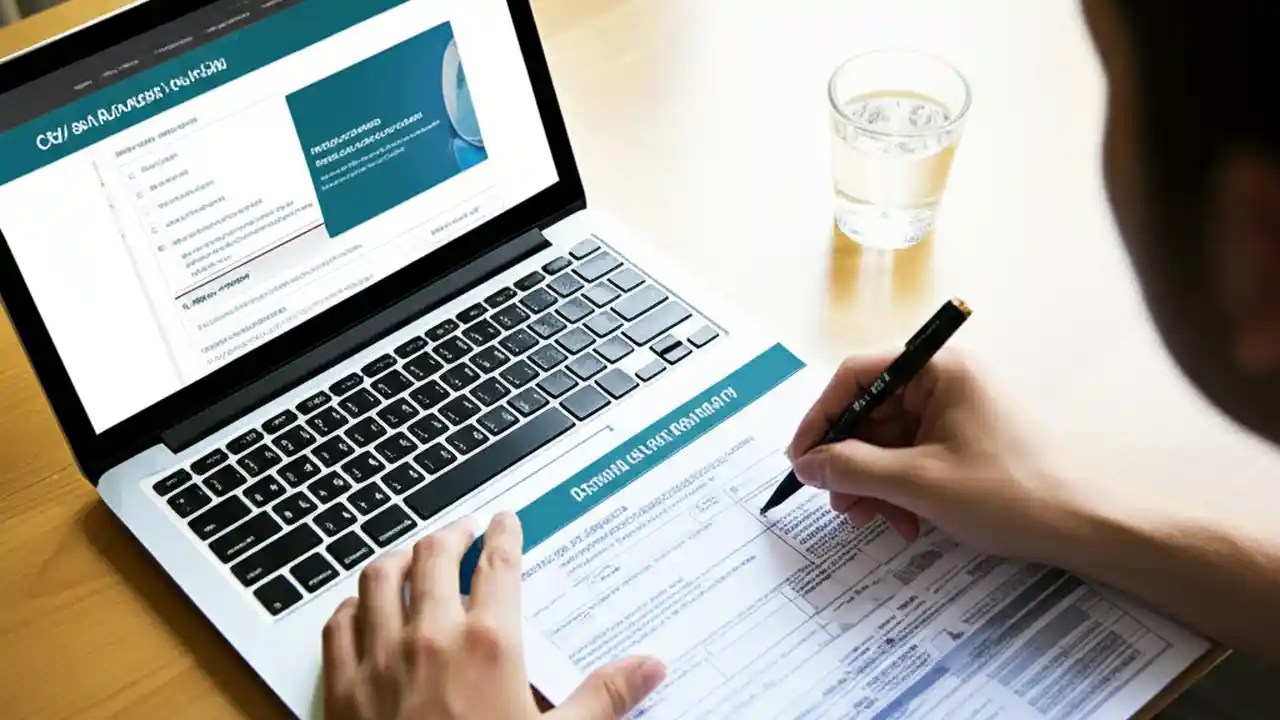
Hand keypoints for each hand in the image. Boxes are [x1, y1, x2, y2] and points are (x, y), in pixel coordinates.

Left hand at [323, 513, 666, 719]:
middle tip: (464, 529)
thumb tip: (648, 667)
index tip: (506, 521)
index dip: (504, 533)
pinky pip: (338, 624)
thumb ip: (603, 698)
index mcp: (488, 643)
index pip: (497, 564)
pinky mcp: (343, 688)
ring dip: (398, 558)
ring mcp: (379, 659)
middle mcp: (429, 638)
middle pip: (434, 555)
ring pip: (379, 578)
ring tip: (412, 554)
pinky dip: (351, 606)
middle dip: (452, 533)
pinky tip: (361, 607)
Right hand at [787, 353, 1084, 561]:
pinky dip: (900, 490)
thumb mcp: (919, 483)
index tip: (802, 460)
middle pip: (870, 413)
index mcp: (939, 369)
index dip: (820, 419)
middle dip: (850, 463)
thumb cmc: (1013, 493)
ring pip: (888, 442)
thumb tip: (806, 464)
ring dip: (874, 484)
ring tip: (876, 521)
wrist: (1087, 525)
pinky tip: (905, 523)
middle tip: (840, 504)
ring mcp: (958, 411)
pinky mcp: (966, 440)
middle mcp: (947, 380)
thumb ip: (853, 469)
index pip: (857, 376)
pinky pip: (913, 458)